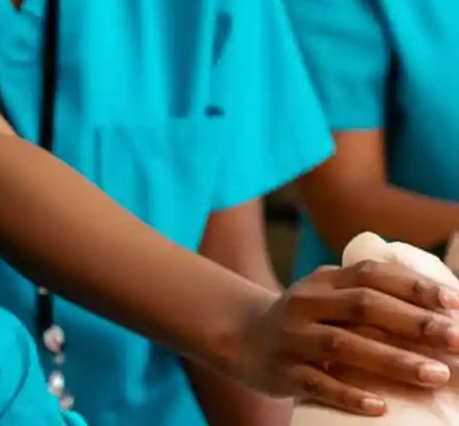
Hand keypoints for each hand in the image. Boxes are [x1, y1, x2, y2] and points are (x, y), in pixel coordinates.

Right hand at [235, 260, 458, 414]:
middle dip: (414, 323)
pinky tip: (379, 406)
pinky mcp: (283, 371)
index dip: (413, 286)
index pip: (371, 274)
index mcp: (322, 281)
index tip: (454, 302)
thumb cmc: (305, 320)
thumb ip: (368, 295)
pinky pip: (317, 383)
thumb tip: (441, 310)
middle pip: (363, 306)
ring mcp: (292, 338)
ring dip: (393, 360)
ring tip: (435, 375)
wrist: (242, 339)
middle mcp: (305, 304)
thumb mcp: (328, 296)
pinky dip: (348, 395)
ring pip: (344, 346)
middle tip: (457, 339)